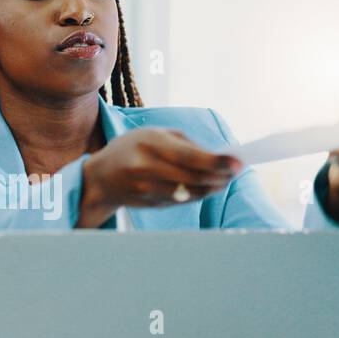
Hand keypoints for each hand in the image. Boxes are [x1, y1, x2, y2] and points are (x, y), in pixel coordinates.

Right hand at [78, 128, 239, 227]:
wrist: (100, 177)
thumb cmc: (133, 149)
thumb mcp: (154, 135)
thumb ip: (185, 144)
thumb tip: (218, 158)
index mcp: (149, 142)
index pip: (189, 156)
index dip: (216, 162)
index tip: (238, 163)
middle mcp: (146, 167)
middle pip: (193, 177)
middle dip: (219, 175)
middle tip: (237, 171)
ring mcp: (146, 188)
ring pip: (189, 192)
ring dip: (212, 187)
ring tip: (224, 179)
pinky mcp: (148, 203)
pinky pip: (181, 200)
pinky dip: (198, 194)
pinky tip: (208, 187)